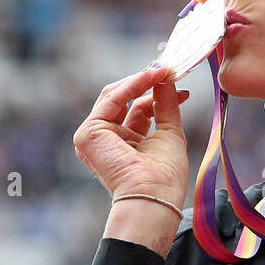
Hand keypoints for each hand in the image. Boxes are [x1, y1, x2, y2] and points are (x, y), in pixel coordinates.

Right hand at [73, 65, 190, 204]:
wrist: (154, 194)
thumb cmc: (164, 176)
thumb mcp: (170, 132)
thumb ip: (166, 104)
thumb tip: (166, 79)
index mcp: (127, 144)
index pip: (137, 109)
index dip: (155, 92)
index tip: (175, 79)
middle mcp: (109, 140)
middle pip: (122, 99)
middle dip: (145, 82)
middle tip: (167, 69)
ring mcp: (95, 137)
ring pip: (114, 96)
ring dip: (140, 81)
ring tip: (163, 71)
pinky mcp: (88, 134)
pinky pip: (111, 100)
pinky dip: (131, 86)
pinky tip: (151, 77)